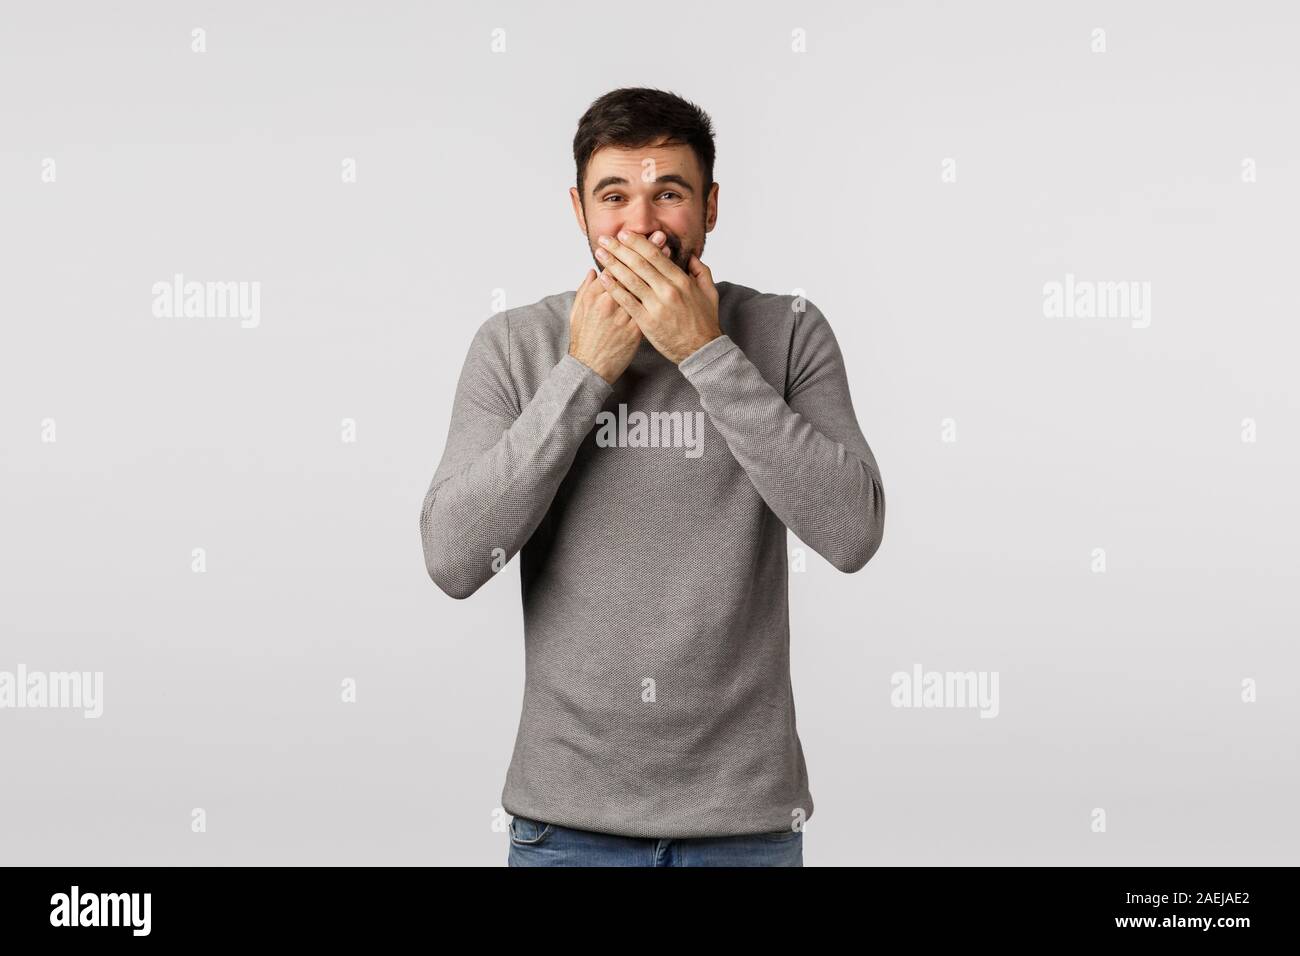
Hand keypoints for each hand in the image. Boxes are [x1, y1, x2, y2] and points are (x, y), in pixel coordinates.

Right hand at [567, 233, 668, 383]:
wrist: (591, 368)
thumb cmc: (584, 339)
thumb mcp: (578, 311)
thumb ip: (585, 290)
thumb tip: (593, 273)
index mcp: (597, 296)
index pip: (615, 266)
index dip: (627, 249)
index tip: (635, 235)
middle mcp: (612, 304)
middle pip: (634, 271)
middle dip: (648, 250)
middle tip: (660, 235)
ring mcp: (626, 317)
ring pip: (646, 286)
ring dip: (659, 267)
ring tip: (669, 250)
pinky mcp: (637, 330)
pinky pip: (651, 306)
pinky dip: (661, 292)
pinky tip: (670, 280)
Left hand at [593, 230, 720, 363]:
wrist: (702, 351)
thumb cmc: (705, 322)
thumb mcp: (709, 292)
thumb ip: (701, 271)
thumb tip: (691, 257)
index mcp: (682, 280)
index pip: (655, 255)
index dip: (637, 242)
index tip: (624, 234)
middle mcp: (668, 290)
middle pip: (639, 263)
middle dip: (619, 248)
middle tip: (605, 239)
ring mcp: (657, 306)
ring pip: (630, 279)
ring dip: (612, 264)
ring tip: (600, 254)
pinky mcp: (647, 322)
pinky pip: (627, 301)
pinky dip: (614, 288)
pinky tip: (603, 279)